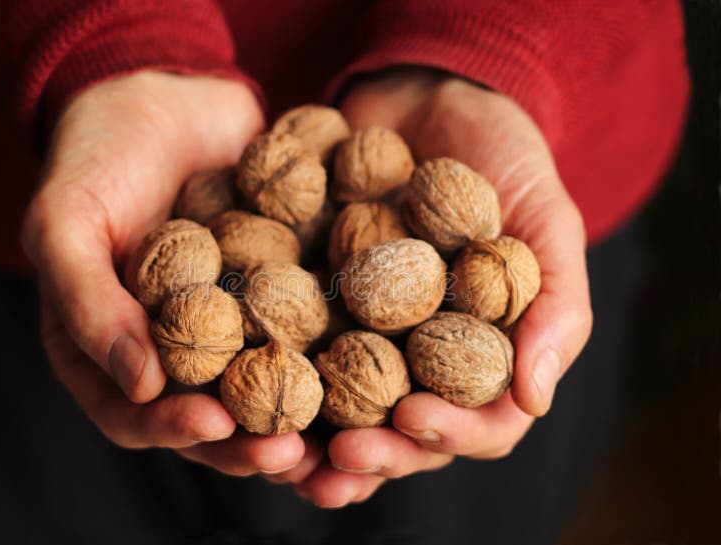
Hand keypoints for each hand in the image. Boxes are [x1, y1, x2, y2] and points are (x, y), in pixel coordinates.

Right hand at [23, 71, 309, 476]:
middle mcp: (176, 347)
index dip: (174, 431)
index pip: (136, 414)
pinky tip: (372, 361)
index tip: (216, 429)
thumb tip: (139, 386)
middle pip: (212, 415)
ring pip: (266, 384)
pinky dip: (335, 350)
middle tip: (292, 456)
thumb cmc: (96, 156)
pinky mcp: (278, 289)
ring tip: (341, 434)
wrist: (160, 94)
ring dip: (301, 414)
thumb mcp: (67, 222)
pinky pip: (307, 327)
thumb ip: (87, 303)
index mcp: (111, 347)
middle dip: (250, 441)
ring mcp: (232, 320)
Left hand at [294, 70, 591, 505]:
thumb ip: (554, 306)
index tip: (413, 417)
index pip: (476, 423)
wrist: (428, 94)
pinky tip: (233, 378)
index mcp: (480, 353)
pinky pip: (285, 343)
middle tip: (337, 456)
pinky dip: (262, 368)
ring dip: (309, 438)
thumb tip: (533, 399)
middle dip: (372, 452)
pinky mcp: (310, 298)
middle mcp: (418, 355)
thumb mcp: (546, 221)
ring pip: (337, 408)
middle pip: (398, 429)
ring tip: (279, 452)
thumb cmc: (502, 157)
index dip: (448, 434)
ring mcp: (361, 330)